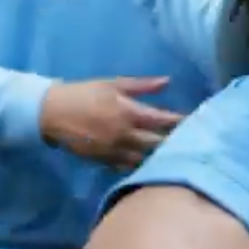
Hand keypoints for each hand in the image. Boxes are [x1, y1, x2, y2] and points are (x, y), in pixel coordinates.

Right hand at [39, 77, 182, 169]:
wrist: (52, 113)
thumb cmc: (85, 93)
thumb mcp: (113, 83)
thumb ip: (142, 85)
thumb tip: (168, 81)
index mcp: (128, 113)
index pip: (162, 120)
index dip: (180, 121)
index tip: (196, 120)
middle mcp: (124, 135)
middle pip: (158, 143)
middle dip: (175, 141)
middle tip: (191, 139)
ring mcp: (114, 151)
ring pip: (145, 159)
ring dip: (160, 156)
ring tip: (175, 153)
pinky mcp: (104, 161)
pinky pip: (128, 167)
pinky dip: (141, 165)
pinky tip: (151, 163)